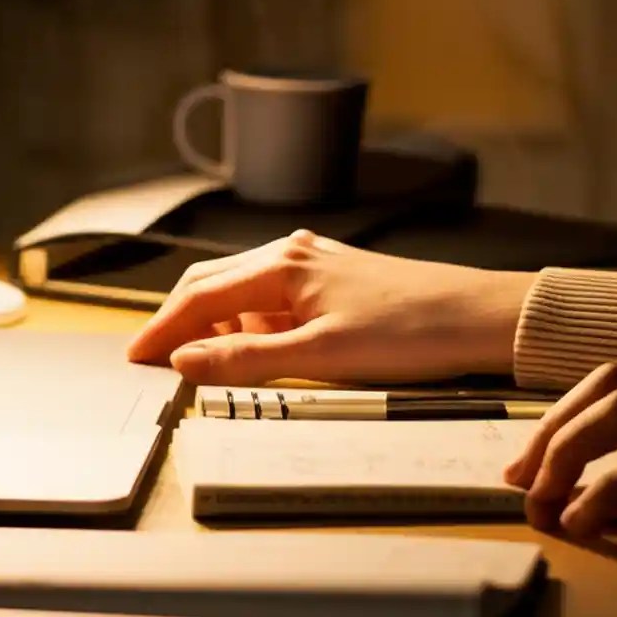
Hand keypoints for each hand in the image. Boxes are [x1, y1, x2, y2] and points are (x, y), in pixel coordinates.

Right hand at [126, 230, 535, 384]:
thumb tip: (184, 362)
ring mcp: (311, 262)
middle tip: (156, 360)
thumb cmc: (410, 331)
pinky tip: (257, 348)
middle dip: (178, 322)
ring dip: (214, 324)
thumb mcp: (321, 357)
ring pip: (239, 290)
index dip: (162, 330)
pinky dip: (249, 323)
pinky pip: (270, 297)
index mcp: (280, 266)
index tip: (136, 357)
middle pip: (210, 284)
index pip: (198, 297)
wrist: (480, 316)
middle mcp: (289, 254)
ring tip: (203, 362)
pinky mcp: (330, 277)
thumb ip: (246, 361)